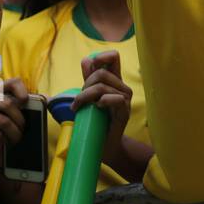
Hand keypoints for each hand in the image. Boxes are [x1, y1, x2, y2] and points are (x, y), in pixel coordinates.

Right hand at [0, 77, 28, 168]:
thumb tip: (50, 99)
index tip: (25, 102)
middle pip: (7, 104)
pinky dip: (3, 140)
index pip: (13, 82)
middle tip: (22, 130)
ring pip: (2, 121)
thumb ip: (33, 105)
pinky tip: (3, 141)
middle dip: (19, 121)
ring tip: (15, 138)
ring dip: (13, 133)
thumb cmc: (9, 128)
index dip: (21, 91)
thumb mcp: (21, 114)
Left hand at [74, 51, 132, 168]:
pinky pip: (115, 99)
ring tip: (79, 108)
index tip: (90, 69)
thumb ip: (89, 79)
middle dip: (85, 85)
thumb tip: (86, 60)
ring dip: (86, 96)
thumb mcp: (91, 98)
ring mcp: (125, 99)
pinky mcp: (125, 112)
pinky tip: (97, 108)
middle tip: (78, 101)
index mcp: (114, 81)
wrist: (105, 145)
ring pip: (103, 86)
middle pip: (102, 72)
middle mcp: (122, 87)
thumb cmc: (98, 121)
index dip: (101, 57)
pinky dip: (102, 102)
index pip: (114, 57)